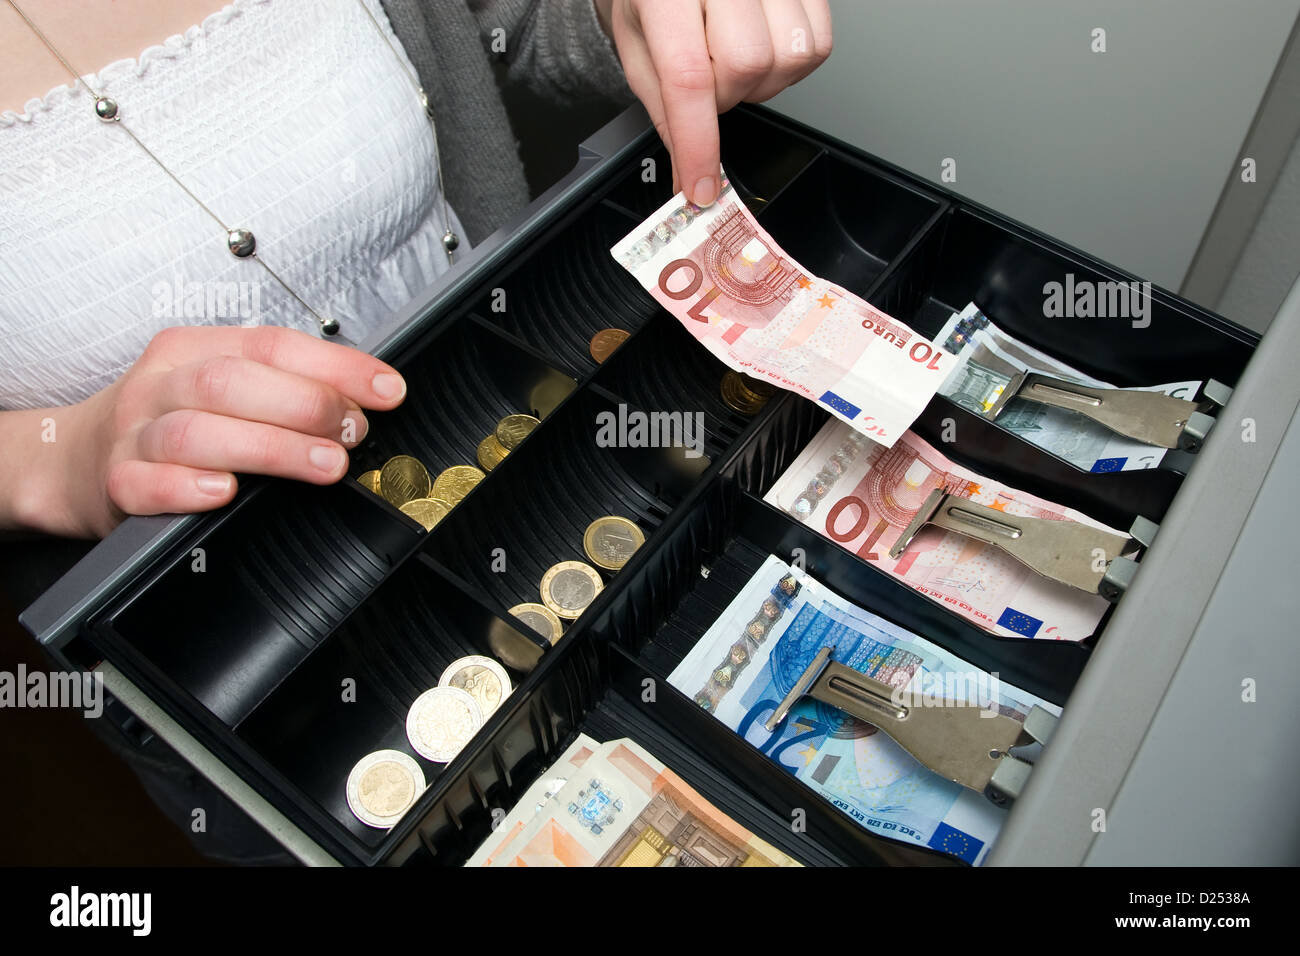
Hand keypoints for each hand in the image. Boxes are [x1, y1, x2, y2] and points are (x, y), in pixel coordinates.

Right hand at [22, 326, 405, 537]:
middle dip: (306, 406)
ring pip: (198, 432)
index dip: (336, 366)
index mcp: (193, 350)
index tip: (387, 390)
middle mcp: (163, 385)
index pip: (272, 345)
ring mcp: (134, 433)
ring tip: (323, 466)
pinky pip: (146, 481)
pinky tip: (224, 491)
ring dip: (271, 448)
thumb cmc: (165, 423)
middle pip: (233, 382)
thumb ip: (280, 388)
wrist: (68, 459)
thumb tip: (365, 402)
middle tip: (353, 433)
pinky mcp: (116, 482)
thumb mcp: (216, 390)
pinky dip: (188, 486)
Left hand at [599, 0, 831, 204]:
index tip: (702, 186)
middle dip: (728, 96)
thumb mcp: (641, 52)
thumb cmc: (655, 0)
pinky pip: (818, 42)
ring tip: (735, 61)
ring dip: (762, 81)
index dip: (698, 142)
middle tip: (709, 84)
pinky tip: (764, 47)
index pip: (689, 76)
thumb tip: (688, 175)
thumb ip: (666, 114)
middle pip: (748, 65)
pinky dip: (791, 63)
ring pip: (790, 56)